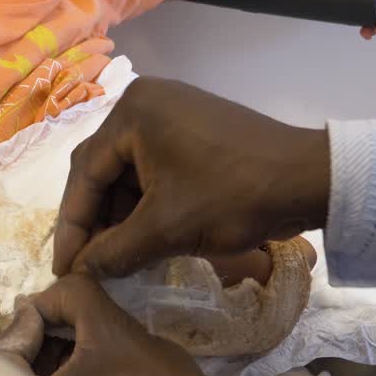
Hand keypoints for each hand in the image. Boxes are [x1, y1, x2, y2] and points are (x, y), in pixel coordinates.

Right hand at [54, 77, 329, 278]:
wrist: (311, 180)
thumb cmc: (233, 196)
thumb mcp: (167, 229)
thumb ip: (115, 251)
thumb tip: (81, 273)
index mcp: (132, 112)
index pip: (84, 174)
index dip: (73, 227)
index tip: (64, 269)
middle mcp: (146, 102)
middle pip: (103, 170)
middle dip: (95, 220)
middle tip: (87, 264)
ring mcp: (173, 112)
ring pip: (130, 172)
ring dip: (121, 215)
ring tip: (117, 257)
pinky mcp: (195, 129)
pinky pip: (155, 168)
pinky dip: (147, 203)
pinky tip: (146, 237)